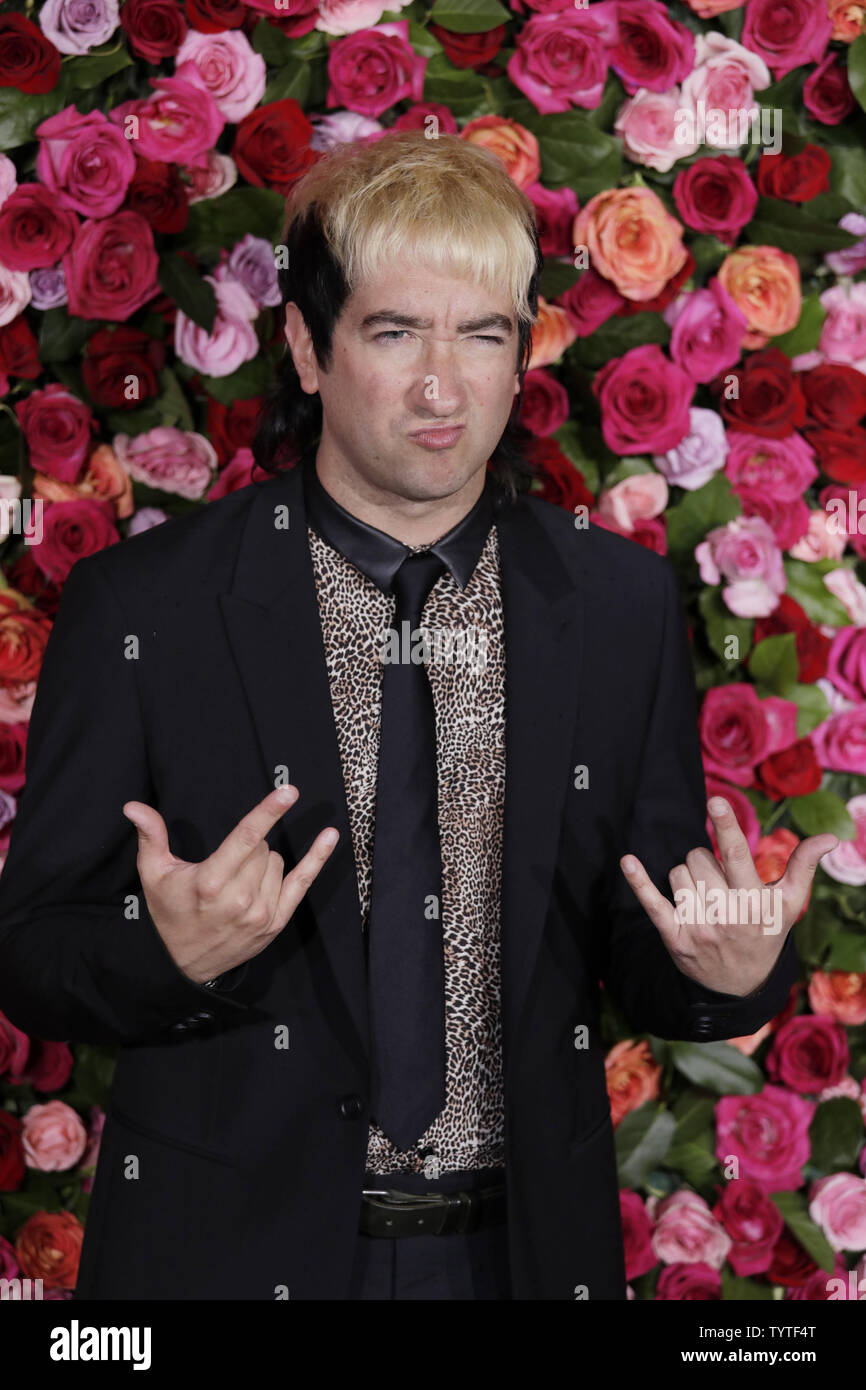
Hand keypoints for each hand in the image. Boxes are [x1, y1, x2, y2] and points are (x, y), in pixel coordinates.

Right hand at [122, 786, 338, 984]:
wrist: (182, 964)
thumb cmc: (169, 912)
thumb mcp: (154, 874)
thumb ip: (151, 836)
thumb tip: (133, 806)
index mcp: (210, 882)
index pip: (245, 838)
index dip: (268, 811)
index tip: (289, 791)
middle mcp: (239, 898)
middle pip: (262, 847)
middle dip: (248, 848)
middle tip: (226, 866)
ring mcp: (261, 913)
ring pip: (278, 861)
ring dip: (263, 862)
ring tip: (237, 881)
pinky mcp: (276, 923)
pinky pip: (303, 882)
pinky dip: (317, 859)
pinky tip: (330, 837)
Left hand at [618, 795, 838, 997]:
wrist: (741, 985)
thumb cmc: (766, 932)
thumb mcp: (789, 903)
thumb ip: (804, 865)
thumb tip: (831, 837)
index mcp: (754, 901)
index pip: (738, 855)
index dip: (726, 825)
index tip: (715, 801)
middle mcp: (725, 914)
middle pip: (699, 858)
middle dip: (707, 862)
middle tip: (720, 884)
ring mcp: (697, 926)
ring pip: (677, 873)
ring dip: (688, 878)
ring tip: (705, 898)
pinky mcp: (674, 937)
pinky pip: (651, 901)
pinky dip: (638, 880)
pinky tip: (628, 861)